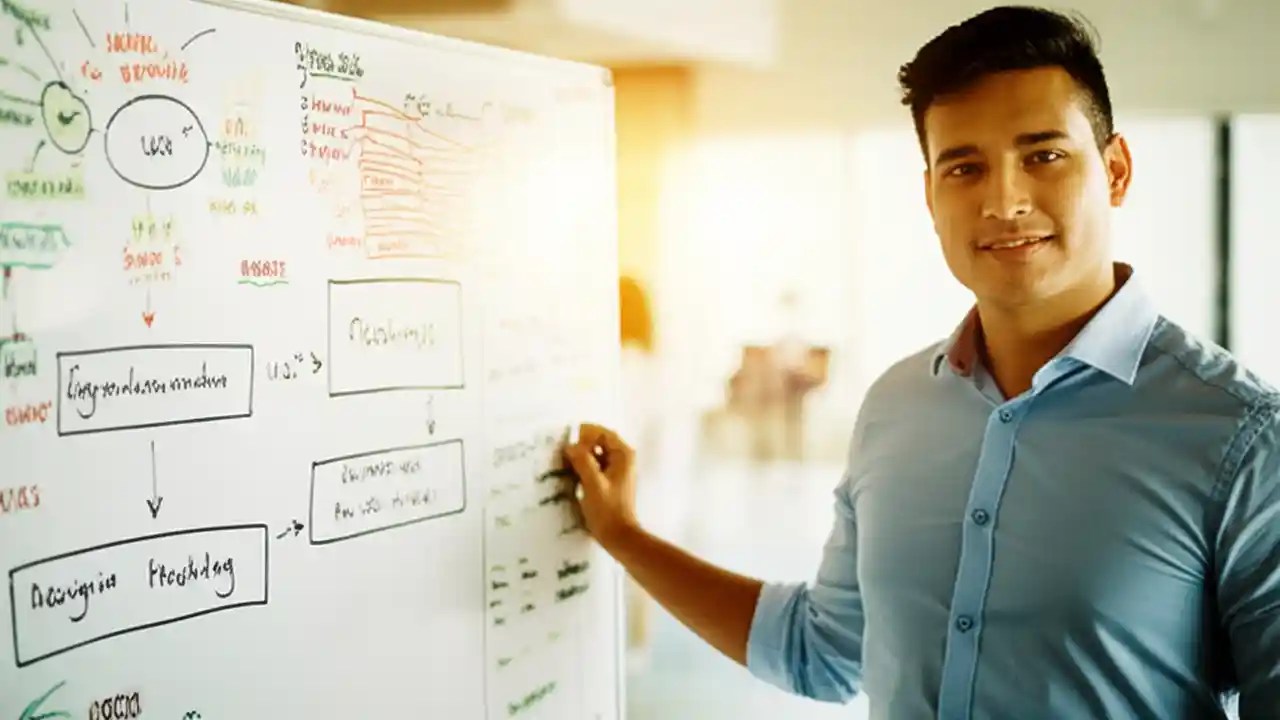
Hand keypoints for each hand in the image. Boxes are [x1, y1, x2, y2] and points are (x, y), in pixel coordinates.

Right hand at [563, 423, 639, 549]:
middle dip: (581, 447)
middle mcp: (623, 457)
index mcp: (623, 454)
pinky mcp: (610, 480)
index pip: (601, 432)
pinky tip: (574, 477)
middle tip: (567, 459)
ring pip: (595, 454)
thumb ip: (582, 461)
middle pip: (598, 441)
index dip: (584, 437)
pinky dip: (584, 467)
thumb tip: (570, 446)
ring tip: (568, 467)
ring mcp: (617, 469)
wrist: (618, 536)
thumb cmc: (608, 510)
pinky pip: (595, 465)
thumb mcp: (593, 483)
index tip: (569, 449)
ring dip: (581, 457)